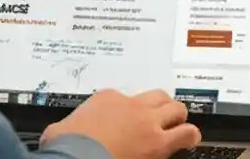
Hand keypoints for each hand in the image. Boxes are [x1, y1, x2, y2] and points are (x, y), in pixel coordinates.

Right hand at [40, 89, 199, 158]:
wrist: (76, 155)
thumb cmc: (66, 144)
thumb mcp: (61, 128)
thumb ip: (71, 125)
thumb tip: (60, 133)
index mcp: (106, 98)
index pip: (127, 99)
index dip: (130, 112)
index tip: (128, 123)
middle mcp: (130, 105)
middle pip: (158, 97)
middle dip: (162, 108)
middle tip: (163, 119)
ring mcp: (146, 122)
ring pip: (176, 109)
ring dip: (178, 119)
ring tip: (180, 129)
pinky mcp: (158, 142)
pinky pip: (186, 134)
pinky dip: (189, 136)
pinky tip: (188, 141)